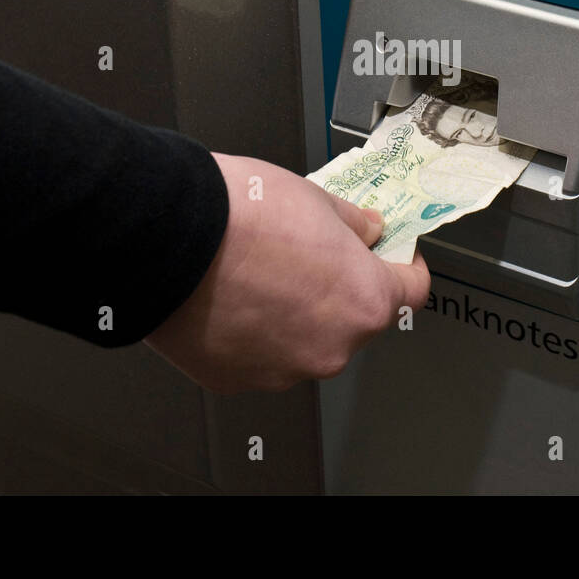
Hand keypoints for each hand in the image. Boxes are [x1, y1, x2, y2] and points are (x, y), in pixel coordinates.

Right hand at [144, 152, 430, 393]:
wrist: (165, 238)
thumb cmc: (239, 216)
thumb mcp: (316, 198)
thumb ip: (353, 224)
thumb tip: (368, 231)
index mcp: (364, 301)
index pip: (412, 292)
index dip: (403, 266)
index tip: (394, 254)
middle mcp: (332, 347)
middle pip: (357, 320)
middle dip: (343, 289)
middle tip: (314, 254)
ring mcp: (285, 370)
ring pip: (307, 341)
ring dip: (297, 315)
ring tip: (261, 274)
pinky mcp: (238, 380)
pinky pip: (261, 356)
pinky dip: (256, 333)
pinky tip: (234, 298)